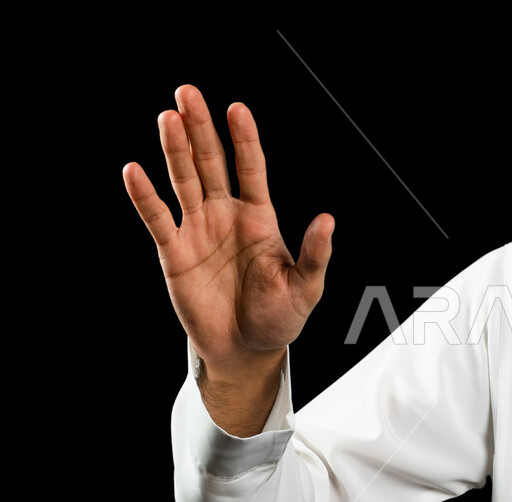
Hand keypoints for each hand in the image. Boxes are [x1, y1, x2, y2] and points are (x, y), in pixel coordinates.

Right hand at [123, 85, 333, 379]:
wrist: (246, 349)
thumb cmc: (280, 317)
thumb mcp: (305, 286)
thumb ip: (315, 253)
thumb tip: (327, 220)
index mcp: (259, 217)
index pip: (250, 168)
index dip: (244, 139)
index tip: (236, 108)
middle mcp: (226, 215)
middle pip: (211, 162)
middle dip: (200, 129)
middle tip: (187, 92)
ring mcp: (198, 230)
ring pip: (183, 180)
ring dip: (174, 150)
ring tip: (166, 117)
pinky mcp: (174, 252)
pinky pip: (158, 218)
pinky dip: (145, 196)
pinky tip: (133, 170)